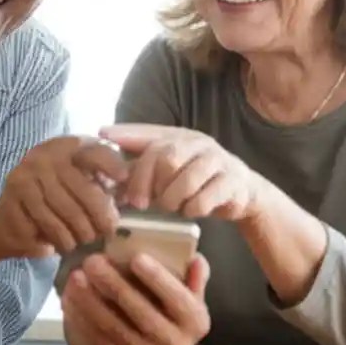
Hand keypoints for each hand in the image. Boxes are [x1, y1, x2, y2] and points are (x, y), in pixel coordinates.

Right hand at [0, 135, 127, 255]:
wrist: (9, 218)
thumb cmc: (56, 200)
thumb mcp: (81, 182)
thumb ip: (104, 182)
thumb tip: (136, 190)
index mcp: (66, 146)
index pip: (94, 151)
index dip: (111, 165)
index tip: (124, 180)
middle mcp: (44, 155)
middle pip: (83, 190)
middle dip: (99, 217)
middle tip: (107, 233)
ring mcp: (25, 175)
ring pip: (65, 213)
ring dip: (80, 234)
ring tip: (86, 243)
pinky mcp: (12, 199)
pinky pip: (45, 226)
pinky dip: (59, 240)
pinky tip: (64, 246)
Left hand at [62, 252, 210, 344]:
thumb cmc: (172, 307)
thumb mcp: (189, 291)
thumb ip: (193, 275)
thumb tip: (195, 259)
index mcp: (194, 321)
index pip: (178, 299)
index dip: (158, 279)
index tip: (136, 258)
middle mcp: (174, 344)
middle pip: (142, 314)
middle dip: (115, 286)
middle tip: (94, 261)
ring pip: (115, 329)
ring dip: (91, 302)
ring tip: (76, 277)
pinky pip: (98, 342)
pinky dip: (82, 319)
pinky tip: (70, 299)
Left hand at [100, 124, 264, 221]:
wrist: (242, 191)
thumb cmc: (197, 181)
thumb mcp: (171, 169)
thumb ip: (145, 168)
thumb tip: (110, 175)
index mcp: (180, 137)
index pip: (150, 133)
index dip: (126, 133)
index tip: (103, 134)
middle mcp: (198, 143)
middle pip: (165, 157)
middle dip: (147, 182)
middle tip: (140, 203)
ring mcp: (217, 160)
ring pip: (185, 180)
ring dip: (170, 200)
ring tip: (169, 207)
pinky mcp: (232, 182)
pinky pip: (202, 200)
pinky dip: (191, 210)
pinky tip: (191, 211)